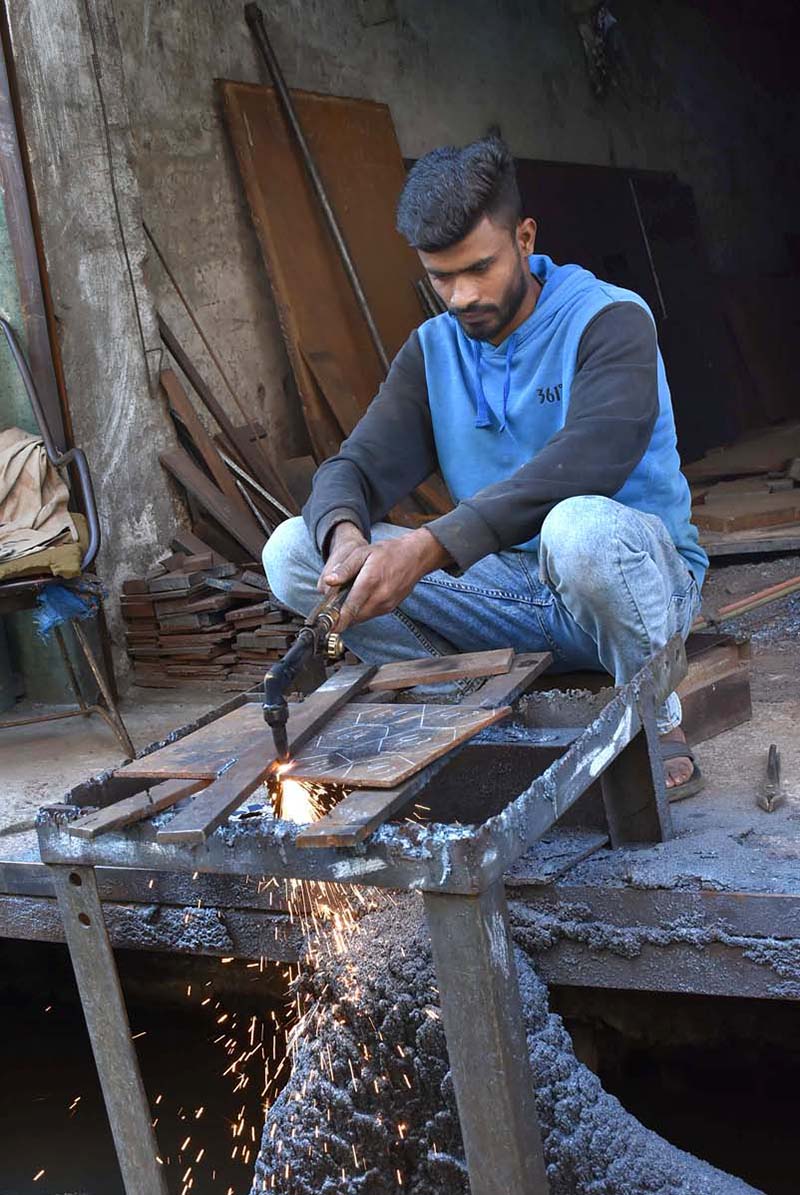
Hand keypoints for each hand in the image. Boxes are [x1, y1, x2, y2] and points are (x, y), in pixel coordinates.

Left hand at [319, 523, 448, 630]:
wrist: (414, 558)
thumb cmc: (388, 553)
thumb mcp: (363, 553)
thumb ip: (345, 568)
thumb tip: (329, 581)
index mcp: (371, 581)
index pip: (351, 606)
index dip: (339, 619)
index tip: (329, 628)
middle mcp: (380, 596)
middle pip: (355, 616)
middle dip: (341, 617)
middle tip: (330, 613)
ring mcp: (387, 604)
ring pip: (362, 617)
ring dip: (351, 615)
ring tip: (343, 605)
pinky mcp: (390, 608)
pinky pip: (370, 615)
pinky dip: (361, 612)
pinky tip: (358, 601)